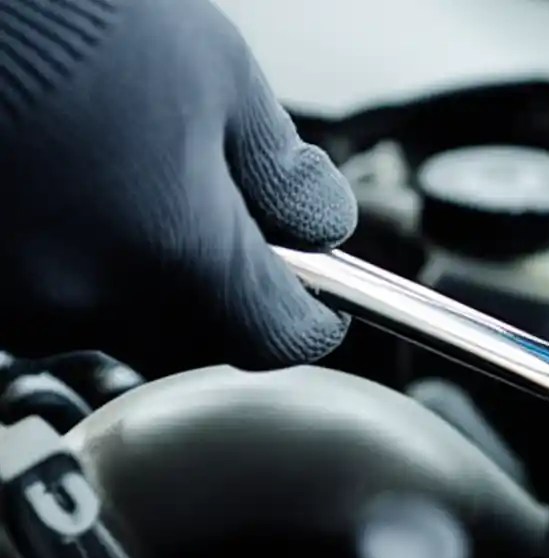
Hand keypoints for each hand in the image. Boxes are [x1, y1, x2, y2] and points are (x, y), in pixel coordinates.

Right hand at [0, 0, 355, 375]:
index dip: (309, 320)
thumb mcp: (217, 71)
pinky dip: (77, 258)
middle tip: (225, 216)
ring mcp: (19, 296)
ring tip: (132, 182)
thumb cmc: (73, 18)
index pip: (274, 336)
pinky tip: (71, 188)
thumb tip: (321, 223)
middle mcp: (91, 295)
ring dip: (147, 272)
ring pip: (120, 316)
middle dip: (225, 288)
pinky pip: (49, 295)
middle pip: (197, 333)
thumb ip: (283, 170)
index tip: (318, 304)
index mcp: (176, 250)